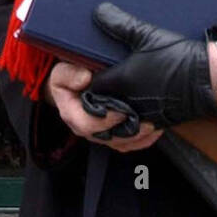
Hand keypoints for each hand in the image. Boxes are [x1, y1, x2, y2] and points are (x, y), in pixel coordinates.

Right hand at [43, 60, 161, 150]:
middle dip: (129, 133)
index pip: (88, 125)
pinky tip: (155, 131)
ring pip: (120, 144)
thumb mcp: (61, 72)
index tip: (122, 112)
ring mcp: (100, 133)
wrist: (70, 85)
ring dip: (139, 138)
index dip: (106, 121)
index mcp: (73, 115)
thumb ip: (69, 74)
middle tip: (147, 123)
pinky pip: (128, 144)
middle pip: (109, 138)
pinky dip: (143, 140)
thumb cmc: (67, 79)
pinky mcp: (112, 134)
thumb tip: (85, 78)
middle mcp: (87, 129)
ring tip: (154, 126)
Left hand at [89, 2, 216, 127]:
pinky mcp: (156, 126)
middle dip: (86, 107)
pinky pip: (131, 138)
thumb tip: (99, 11)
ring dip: (104, 122)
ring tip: (102, 109)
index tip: (82, 76)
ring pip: (111, 131)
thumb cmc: (179, 57)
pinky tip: (124, 120)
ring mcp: (142, 119)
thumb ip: (119, 23)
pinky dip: (123, 133)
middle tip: (87, 93)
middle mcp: (128, 105)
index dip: (81, 85)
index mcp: (121, 83)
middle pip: (95, 116)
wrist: (211, 78)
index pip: (88, 91)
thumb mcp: (146, 35)